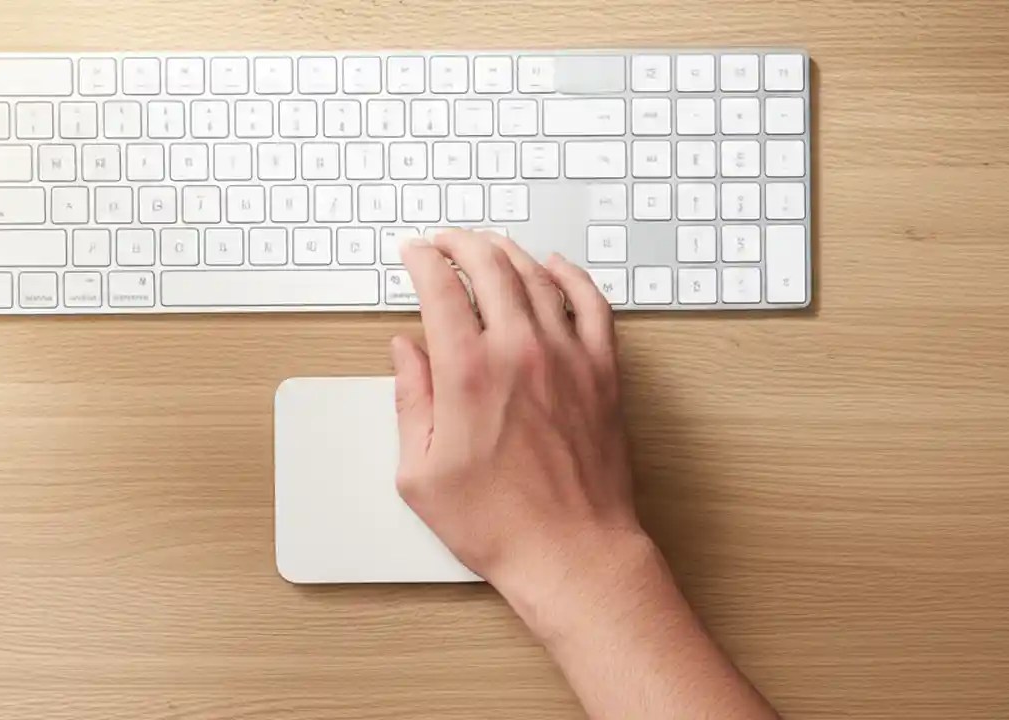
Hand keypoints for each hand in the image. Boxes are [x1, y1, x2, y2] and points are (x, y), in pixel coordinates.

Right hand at [391, 230, 641, 598]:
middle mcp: (520, 352)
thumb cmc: (498, 523)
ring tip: (488, 245)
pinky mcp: (602, 372)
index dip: (422, 260)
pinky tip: (556, 267)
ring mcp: (568, 357)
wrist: (572, 552)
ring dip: (507, 251)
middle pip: (489, 267)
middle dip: (460, 243)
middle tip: (445, 241)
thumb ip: (409, 401)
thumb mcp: (419, 473)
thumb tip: (406, 353)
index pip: (440, 288)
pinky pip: (592, 304)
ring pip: (536, 276)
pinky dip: (571, 276)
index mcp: (468, 373)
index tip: (413, 253)